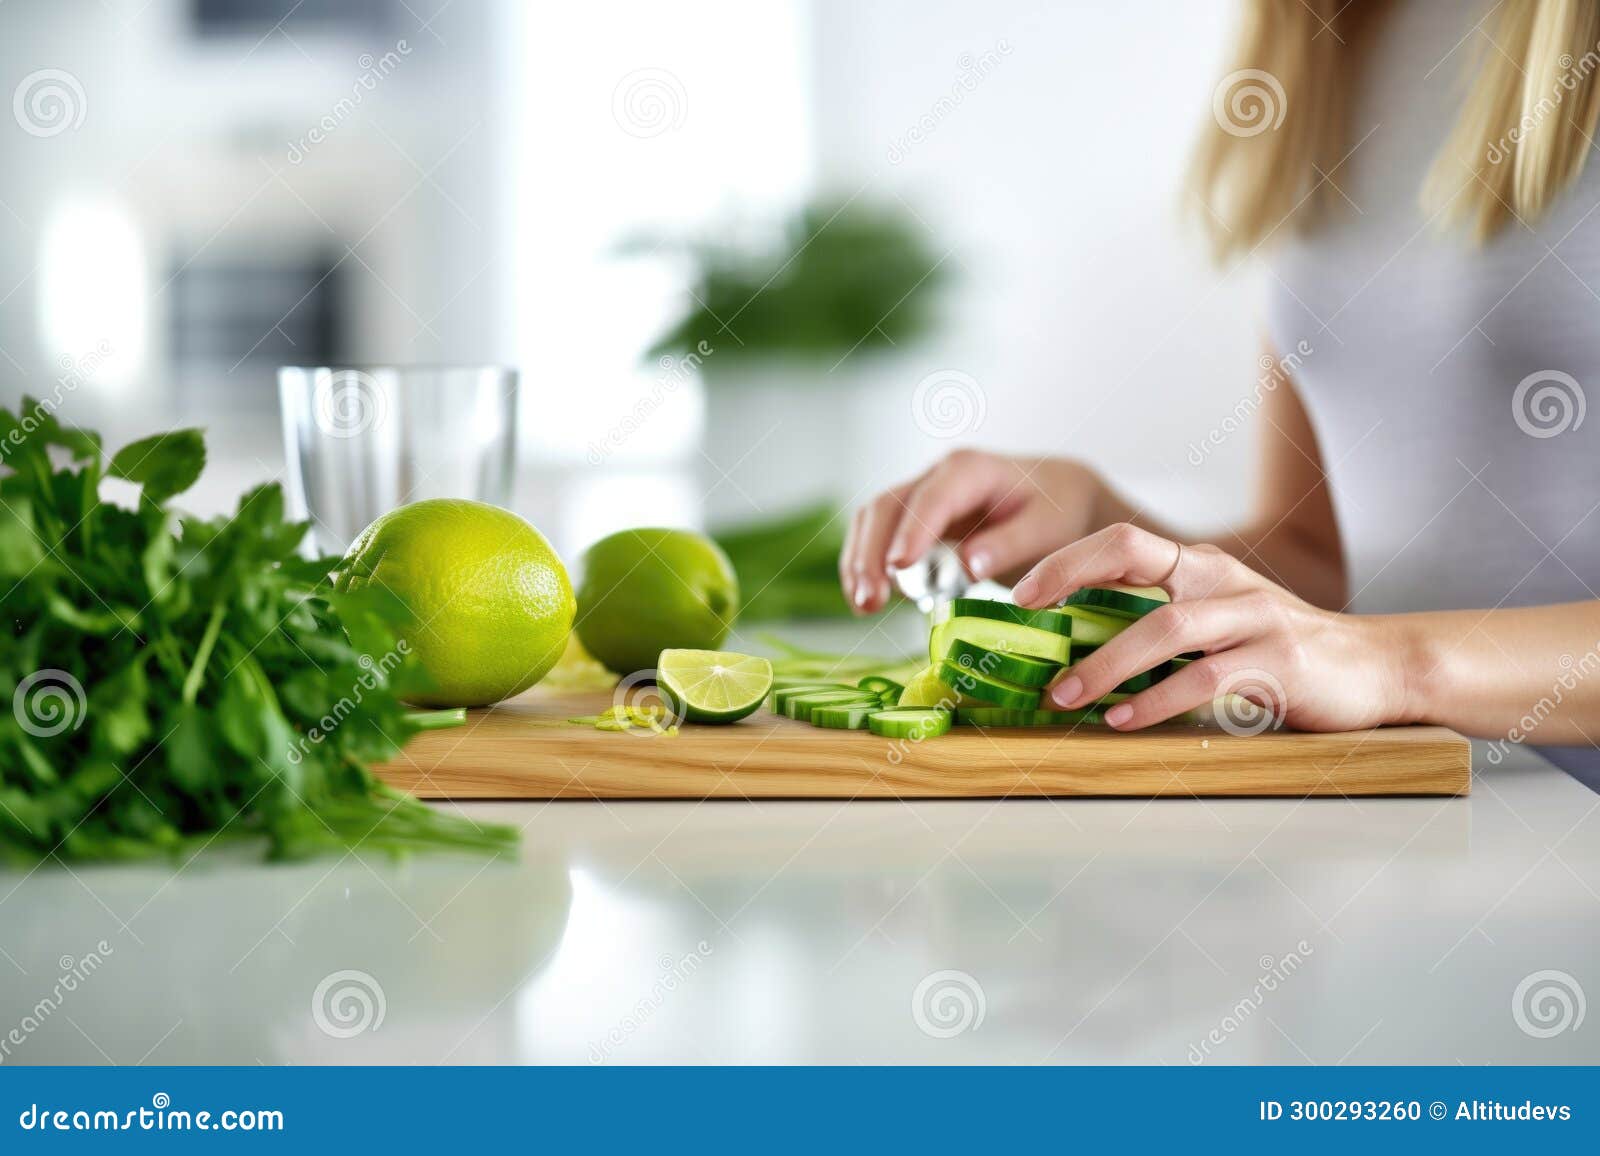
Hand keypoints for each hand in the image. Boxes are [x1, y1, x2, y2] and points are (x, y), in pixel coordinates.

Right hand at [839, 450, 1113, 613]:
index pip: (932, 497)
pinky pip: (877, 536)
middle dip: (872, 553)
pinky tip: (868, 599)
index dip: (912, 530)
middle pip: (887, 506)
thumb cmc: (1057, 510)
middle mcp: (937, 477)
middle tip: (870, 600)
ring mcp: (921, 496)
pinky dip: (867, 566)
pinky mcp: (913, 520)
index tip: (899, 566)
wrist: (1058, 497)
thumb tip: (967, 564)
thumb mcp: (1048, 527)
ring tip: (864, 606)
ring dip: (861, 562)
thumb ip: (1010, 543)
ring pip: (873, 519)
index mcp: (971, 470)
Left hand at [1013, 523, 1408, 731]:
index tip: (1021, 594)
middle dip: (1071, 579)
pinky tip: (1124, 719)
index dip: (1068, 560)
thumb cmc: (1278, 652)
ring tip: (1066, 696)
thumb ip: (1158, 629)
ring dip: (1106, 664)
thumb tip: (1073, 657)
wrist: (1376, 668)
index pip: (1123, 542)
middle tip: (1027, 623)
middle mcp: (1223, 580)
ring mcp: (1254, 618)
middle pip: (1135, 557)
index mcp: (1200, 567)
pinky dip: (1157, 702)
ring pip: (1165, 629)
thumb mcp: (1216, 626)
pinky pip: (1205, 681)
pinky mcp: (1278, 663)